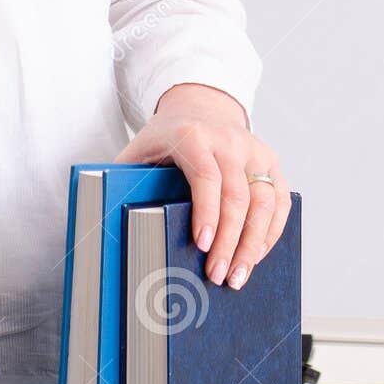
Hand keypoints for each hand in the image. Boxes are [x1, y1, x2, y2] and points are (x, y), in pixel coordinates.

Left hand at [113, 82, 290, 289]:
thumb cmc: (163, 138)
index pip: (205, 176)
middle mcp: (228, 140)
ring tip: (238, 275)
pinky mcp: (271, 161)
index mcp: (193, 135)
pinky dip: (271, 232)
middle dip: (230, 240)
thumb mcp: (138, 150)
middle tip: (219, 276)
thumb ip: (124, 179)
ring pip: (265, 201)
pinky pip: (280, 200)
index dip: (206, 212)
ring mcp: (254, 150)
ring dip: (254, 243)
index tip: (201, 245)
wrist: (198, 107)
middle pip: (237, 194)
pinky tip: (256, 255)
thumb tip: (104, 219)